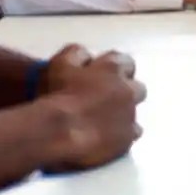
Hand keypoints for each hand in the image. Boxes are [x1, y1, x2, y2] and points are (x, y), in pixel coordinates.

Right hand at [42, 45, 146, 170]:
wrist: (59, 131)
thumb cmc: (58, 93)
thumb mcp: (61, 64)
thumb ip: (76, 54)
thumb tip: (85, 55)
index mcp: (113, 69)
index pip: (125, 62)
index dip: (115, 69)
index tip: (104, 75)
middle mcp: (128, 90)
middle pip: (137, 88)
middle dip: (125, 92)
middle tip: (105, 101)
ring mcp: (129, 116)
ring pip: (133, 114)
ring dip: (122, 115)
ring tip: (103, 123)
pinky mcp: (126, 139)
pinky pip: (131, 135)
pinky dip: (120, 136)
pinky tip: (105, 139)